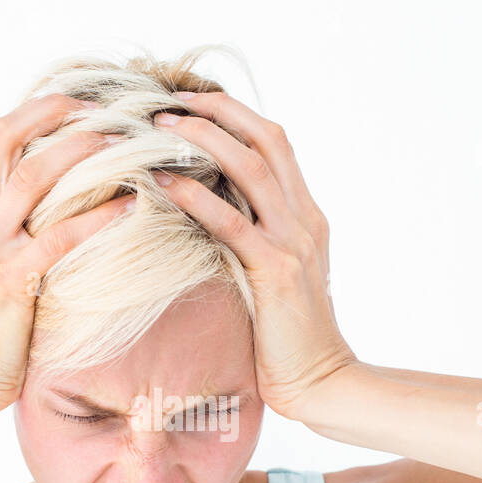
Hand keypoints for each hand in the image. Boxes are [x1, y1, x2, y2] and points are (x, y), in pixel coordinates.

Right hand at [0, 94, 132, 415]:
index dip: (36, 111)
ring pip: (31, 178)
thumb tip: (50, 199)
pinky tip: (131, 206)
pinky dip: (97, 217)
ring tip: (123, 144)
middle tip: (106, 109)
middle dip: (55, 115)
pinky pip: (58, 238)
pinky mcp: (8, 284)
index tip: (78, 101)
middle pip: (6, 141)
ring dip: (79, 153)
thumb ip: (2, 224)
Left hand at [151, 92, 357, 420]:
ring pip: (251, 168)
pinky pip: (231, 223)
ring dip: (204, 140)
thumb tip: (210, 218)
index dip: (234, 116)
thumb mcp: (276, 277)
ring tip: (159, 126)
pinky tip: (162, 185)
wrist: (322, 382)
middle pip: (266, 139)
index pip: (275, 144)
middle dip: (218, 111)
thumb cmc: (290, 340)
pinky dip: (195, 198)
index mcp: (307, 216)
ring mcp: (294, 243)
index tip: (192, 103)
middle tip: (169, 100)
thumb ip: (255, 241)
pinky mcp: (275, 272)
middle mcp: (304, 219)